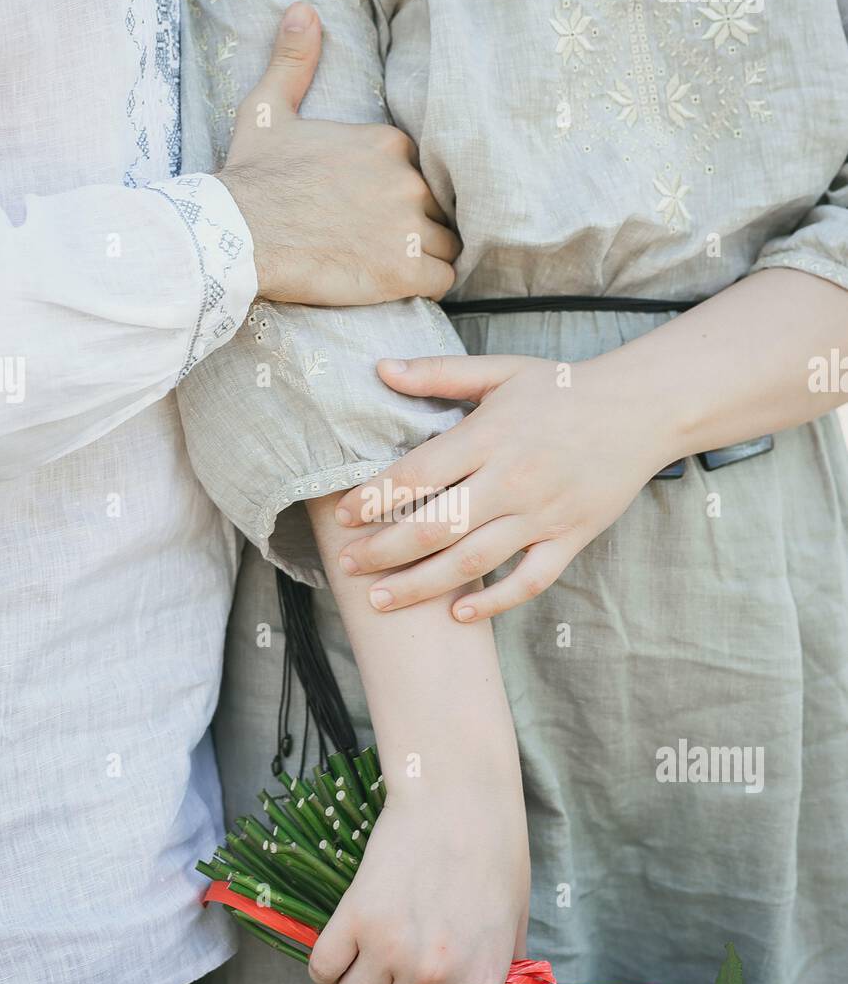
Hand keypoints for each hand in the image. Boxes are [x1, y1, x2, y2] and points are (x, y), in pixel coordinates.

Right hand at [217, 2, 458, 305]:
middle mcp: (406, 180)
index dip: (401, 191)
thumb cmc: (253, 178)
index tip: (373, 207)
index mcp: (387, 143)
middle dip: (417, 223)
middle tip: (384, 241)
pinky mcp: (405, 271)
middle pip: (437, 206)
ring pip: (447, 242)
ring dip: (427, 254)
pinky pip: (443, 278)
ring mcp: (409, 227)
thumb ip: (294, 62)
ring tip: (394, 265)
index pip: (420, 169)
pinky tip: (400, 283)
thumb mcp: (269, 111)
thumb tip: (302, 10)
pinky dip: (428, 284)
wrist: (239, 235)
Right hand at [308, 771, 528, 983]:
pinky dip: (327, 961)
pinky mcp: (355, 916)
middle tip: (390, 980)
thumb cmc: (492, 859)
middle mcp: (434, 975)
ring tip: (371, 952)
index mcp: (478, 983)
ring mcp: (391, 947)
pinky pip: (321, 968)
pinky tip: (347, 936)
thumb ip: (485, 982)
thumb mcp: (508, 931)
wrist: (459, 798)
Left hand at [334, 351, 672, 620]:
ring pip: (472, 560)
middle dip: (383, 551)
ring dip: (421, 584)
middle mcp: (513, 478)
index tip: (342, 515)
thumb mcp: (501, 372)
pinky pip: (529, 580)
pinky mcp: (571, 538)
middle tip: (347, 566)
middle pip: (435, 526)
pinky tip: (459, 614)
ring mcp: (543, 514)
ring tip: (381, 599)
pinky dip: (494, 602)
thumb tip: (381, 368)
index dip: (374, 498)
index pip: (417, 474)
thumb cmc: (565, 389)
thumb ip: (440, 374)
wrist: (642, 409)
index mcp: (489, 435)